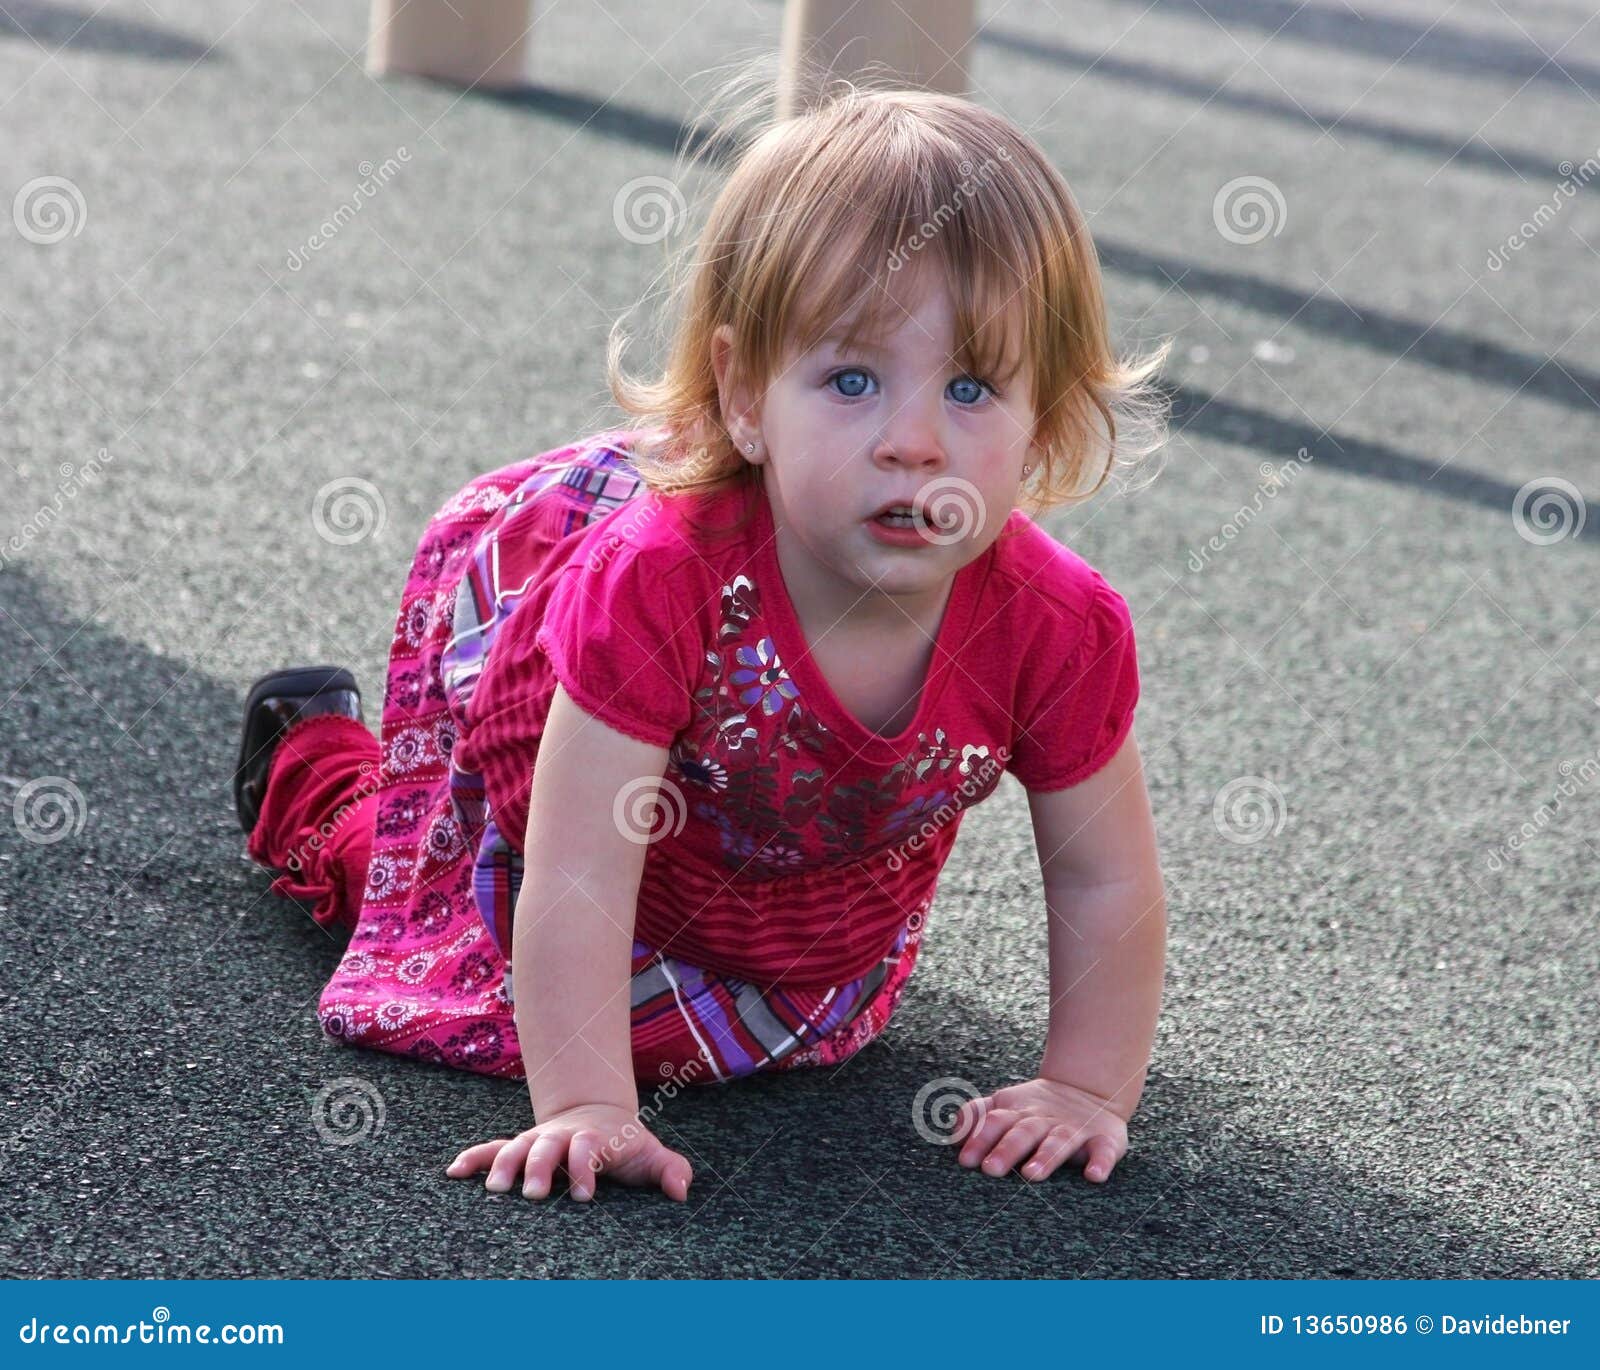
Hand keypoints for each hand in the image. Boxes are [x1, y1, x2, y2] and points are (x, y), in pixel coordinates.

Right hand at [445, 1102, 693, 1201]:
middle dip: (540, 1168)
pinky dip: (473, 1158)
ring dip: (503, 1165)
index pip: (587, 1148)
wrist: (597, 1117)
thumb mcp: (650, 1155)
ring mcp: (537, 1142)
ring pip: (516, 1148)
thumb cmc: (625, 1146)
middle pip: (547, 1147)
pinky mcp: (519, 1148)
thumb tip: (680, 1191)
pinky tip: (453, 1172)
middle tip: (535, 1194)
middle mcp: (561, 1137)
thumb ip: (670, 1170)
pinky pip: (491, 1149)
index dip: (585, 1168)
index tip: (585, 1195)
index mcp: (593, 1138)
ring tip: (494, 1191)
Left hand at [950, 1076, 1128, 1183]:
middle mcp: (1044, 1121)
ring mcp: (1075, 1130)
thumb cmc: (1036, 1111)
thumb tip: (953, 1132)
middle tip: (991, 1169)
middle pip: (1023, 1133)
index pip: (995, 1123)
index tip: (965, 1160)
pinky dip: (1101, 1162)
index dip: (980, 1139)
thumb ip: (978, 1116)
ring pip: (1059, 1143)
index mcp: (1018, 1114)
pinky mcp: (1105, 1139)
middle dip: (1007, 1150)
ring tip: (1033, 1174)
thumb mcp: (1006, 1106)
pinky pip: (1105, 1151)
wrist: (1089, 1090)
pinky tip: (1094, 1175)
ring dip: (1046, 1157)